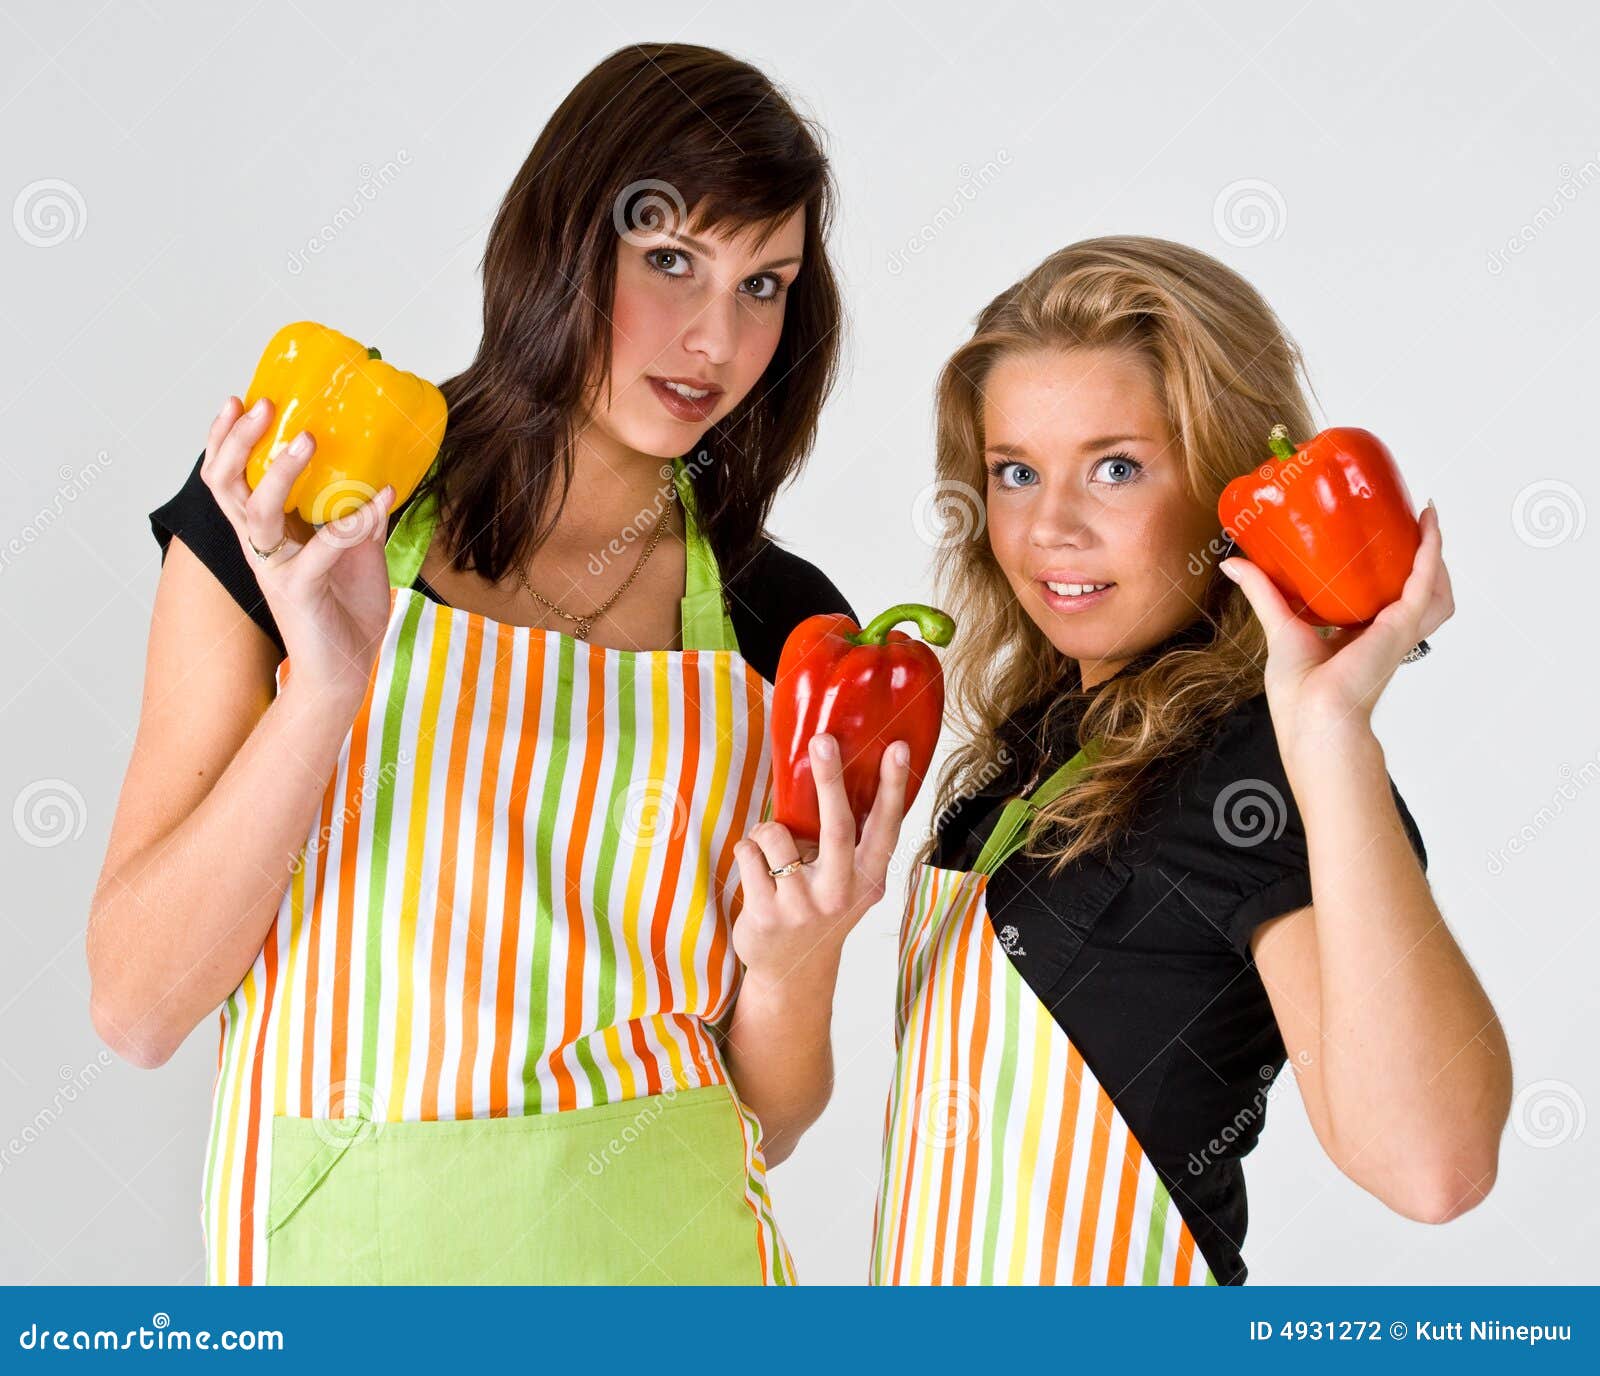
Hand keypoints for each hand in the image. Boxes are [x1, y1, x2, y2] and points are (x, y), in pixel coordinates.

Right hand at [201, 394, 396, 703]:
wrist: (344, 671)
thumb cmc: (343, 609)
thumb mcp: (354, 551)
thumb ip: (356, 515)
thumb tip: (380, 475)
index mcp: (263, 531)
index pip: (228, 477)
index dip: (225, 439)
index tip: (240, 398)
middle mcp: (259, 546)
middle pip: (226, 485)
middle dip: (238, 441)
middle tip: (265, 404)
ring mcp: (275, 568)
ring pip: (258, 511)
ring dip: (282, 473)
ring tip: (307, 440)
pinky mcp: (299, 590)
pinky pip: (325, 547)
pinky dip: (356, 519)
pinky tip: (383, 496)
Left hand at [732, 734, 911, 1003]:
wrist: (793, 973)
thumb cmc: (820, 907)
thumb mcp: (848, 881)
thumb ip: (849, 842)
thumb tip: (835, 772)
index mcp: (868, 879)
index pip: (885, 827)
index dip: (892, 787)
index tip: (896, 748)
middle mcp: (841, 893)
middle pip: (836, 826)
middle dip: (829, 779)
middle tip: (823, 741)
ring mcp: (803, 906)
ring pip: (775, 834)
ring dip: (766, 829)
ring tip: (772, 851)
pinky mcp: (767, 914)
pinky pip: (748, 853)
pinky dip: (747, 850)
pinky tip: (756, 871)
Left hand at [1220, 500, 1452, 736]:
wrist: (1313, 716)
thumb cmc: (1297, 690)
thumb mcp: (1279, 626)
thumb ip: (1263, 592)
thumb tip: (1233, 564)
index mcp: (1358, 640)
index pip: (1377, 603)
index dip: (1381, 576)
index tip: (1375, 546)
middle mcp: (1382, 634)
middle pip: (1414, 595)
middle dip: (1418, 563)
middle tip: (1408, 526)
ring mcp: (1396, 631)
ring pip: (1433, 590)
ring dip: (1435, 557)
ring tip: (1427, 521)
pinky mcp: (1400, 626)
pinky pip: (1425, 583)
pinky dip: (1431, 553)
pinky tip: (1429, 525)